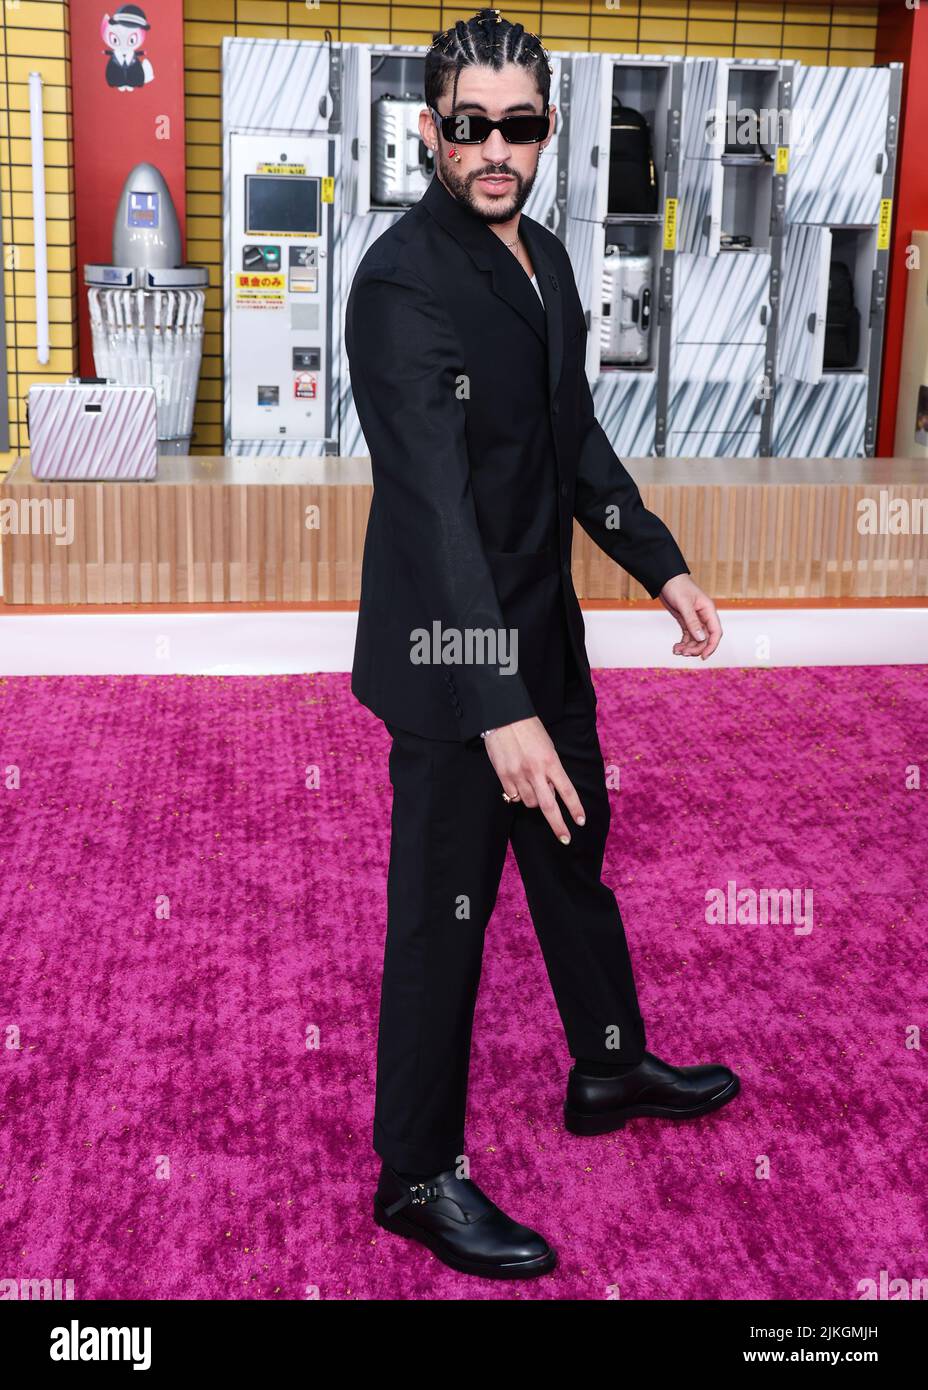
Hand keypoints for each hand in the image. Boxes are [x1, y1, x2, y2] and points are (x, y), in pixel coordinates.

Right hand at [483, 717, 585, 843]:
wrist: (503, 716)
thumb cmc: (529, 729)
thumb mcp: (548, 746)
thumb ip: (551, 769)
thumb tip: (551, 791)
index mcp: (551, 761)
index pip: (567, 791)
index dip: (575, 809)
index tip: (580, 821)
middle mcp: (535, 771)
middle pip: (549, 807)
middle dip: (558, 825)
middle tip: (565, 838)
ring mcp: (518, 775)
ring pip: (530, 803)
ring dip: (535, 801)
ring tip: (533, 786)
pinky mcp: (503, 776)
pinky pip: (513, 796)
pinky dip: (518, 795)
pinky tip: (519, 785)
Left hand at [659, 574, 722, 659]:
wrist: (665, 579)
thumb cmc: (677, 587)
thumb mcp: (684, 604)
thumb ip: (692, 621)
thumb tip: (701, 639)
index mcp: (708, 610)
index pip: (716, 632)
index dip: (712, 646)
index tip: (703, 656)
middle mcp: (704, 616)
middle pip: (705, 638)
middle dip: (696, 648)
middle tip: (684, 653)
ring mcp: (695, 620)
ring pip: (696, 639)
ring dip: (688, 647)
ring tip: (677, 651)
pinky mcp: (685, 621)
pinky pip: (687, 636)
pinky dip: (683, 643)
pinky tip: (676, 648)